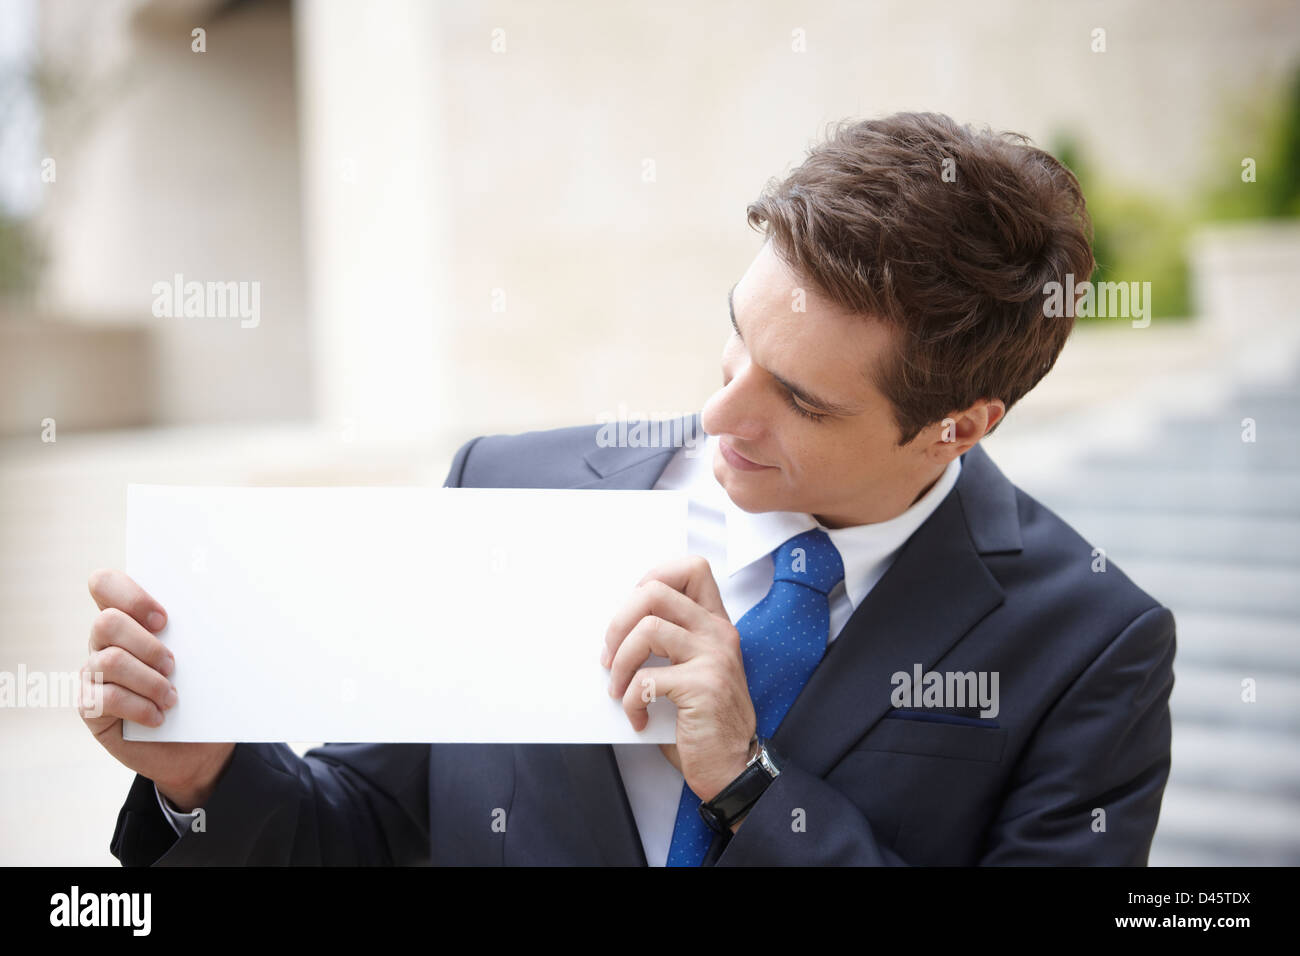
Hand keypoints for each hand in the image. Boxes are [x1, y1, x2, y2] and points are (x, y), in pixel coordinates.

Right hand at [80, 569, 234, 810]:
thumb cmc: (201, 692)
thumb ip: (201, 631)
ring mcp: (93, 673)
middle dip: (146, 643)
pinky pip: (106, 699)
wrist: (196, 745)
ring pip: (109, 661)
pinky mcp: (91, 707)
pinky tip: (159, 717)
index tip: (165, 619)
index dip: (130, 595)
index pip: (105, 584)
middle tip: (174, 664)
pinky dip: (139, 707)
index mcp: (130, 618)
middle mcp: (104, 641)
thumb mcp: (204, 658)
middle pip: (107, 622)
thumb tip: (227, 609)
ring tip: (173, 697)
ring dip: (149, 680)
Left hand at [600, 556, 755, 803]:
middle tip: (609, 655)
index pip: (690, 568)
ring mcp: (713, 657)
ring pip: (647, 629)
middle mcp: (717, 633)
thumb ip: (669, 642)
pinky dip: (631, 701)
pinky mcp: (703, 686)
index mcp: (714, 623)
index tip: (631, 614)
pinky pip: (646, 680)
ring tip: (619, 688)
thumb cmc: (704, 721)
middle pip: (655, 591)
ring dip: (619, 664)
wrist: (733, 767)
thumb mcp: (692, 669)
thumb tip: (616, 628)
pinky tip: (639, 718)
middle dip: (618, 622)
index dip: (651, 579)